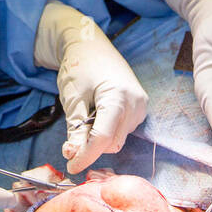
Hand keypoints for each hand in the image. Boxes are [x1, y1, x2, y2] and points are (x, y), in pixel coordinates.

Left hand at [35, 1, 147, 173]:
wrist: (90, 45)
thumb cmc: (79, 66)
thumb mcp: (73, 99)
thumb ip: (75, 130)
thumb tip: (73, 156)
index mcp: (118, 97)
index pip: (103, 138)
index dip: (86, 156)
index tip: (71, 167)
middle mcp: (136, 102)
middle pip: (113, 142)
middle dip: (91, 147)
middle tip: (71, 142)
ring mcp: (141, 105)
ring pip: (118, 138)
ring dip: (99, 138)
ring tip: (85, 118)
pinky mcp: (140, 106)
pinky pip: (123, 130)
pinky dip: (108, 130)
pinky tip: (97, 115)